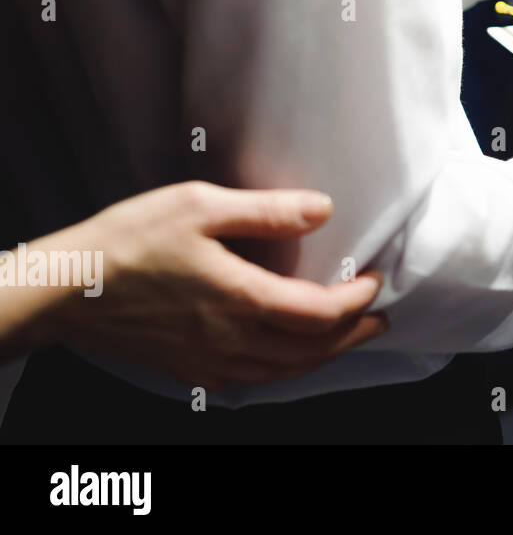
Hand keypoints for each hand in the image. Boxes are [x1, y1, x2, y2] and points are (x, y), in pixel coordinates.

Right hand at [19, 182, 386, 390]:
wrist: (63, 289)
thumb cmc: (126, 241)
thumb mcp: (199, 206)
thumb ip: (266, 211)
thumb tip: (322, 208)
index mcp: (239, 299)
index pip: (320, 313)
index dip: (357, 299)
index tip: (374, 280)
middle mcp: (230, 340)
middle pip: (310, 351)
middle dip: (352, 334)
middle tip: (377, 318)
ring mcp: (208, 360)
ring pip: (283, 371)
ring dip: (323, 356)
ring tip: (346, 337)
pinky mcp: (188, 368)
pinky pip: (251, 378)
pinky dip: (284, 368)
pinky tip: (287, 353)